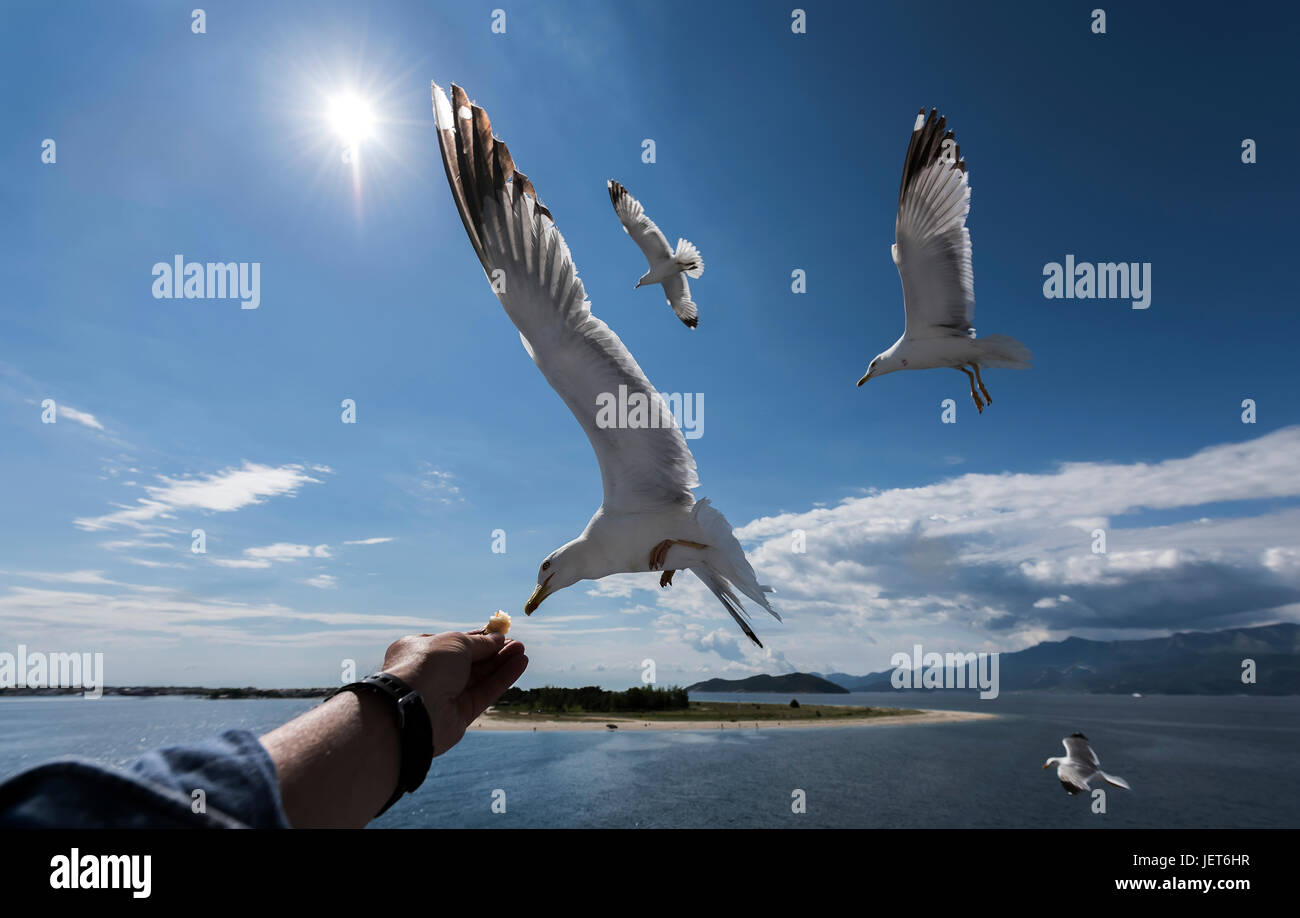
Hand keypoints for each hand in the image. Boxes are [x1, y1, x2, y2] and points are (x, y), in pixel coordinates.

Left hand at [380, 631, 527, 755]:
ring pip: (479, 677)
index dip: (479, 638)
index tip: (500, 633)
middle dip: (494, 651)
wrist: (412, 708)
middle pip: (470, 661)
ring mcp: (445, 695)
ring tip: (522, 651)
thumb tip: (497, 639)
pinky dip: (502, 679)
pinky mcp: (459, 715)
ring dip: (501, 663)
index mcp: (419, 651)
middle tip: (517, 643)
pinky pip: (484, 693)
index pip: (454, 643)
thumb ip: (479, 642)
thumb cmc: (426, 666)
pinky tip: (520, 664)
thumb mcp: (455, 642)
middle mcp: (431, 673)